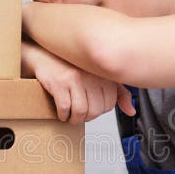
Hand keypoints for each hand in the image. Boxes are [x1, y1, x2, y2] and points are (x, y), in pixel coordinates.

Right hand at [21, 40, 135, 123]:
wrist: (44, 54)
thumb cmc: (71, 66)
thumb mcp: (98, 76)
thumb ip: (118, 93)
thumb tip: (131, 110)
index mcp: (103, 73)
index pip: (109, 104)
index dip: (99, 111)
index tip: (90, 110)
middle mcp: (91, 75)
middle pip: (95, 110)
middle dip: (86, 118)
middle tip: (79, 116)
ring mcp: (75, 79)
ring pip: (80, 111)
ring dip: (74, 119)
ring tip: (70, 117)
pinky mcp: (59, 82)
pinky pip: (64, 107)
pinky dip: (62, 115)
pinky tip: (61, 112)